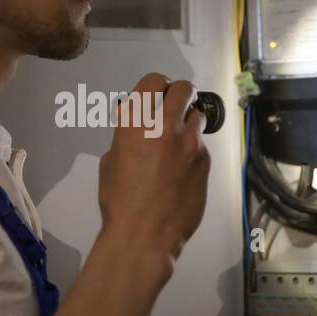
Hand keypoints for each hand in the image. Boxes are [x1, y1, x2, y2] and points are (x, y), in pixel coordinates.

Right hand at [97, 73, 210, 263]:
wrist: (145, 234)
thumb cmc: (118, 200)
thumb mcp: (110, 161)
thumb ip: (127, 138)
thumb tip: (138, 133)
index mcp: (136, 122)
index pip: (153, 81)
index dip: (156, 86)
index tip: (156, 95)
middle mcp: (166, 125)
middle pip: (184, 89)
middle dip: (179, 94)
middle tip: (174, 108)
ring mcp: (190, 143)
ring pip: (198, 116)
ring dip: (189, 123)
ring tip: (179, 143)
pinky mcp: (205, 162)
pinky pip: (201, 146)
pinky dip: (193, 152)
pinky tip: (183, 172)